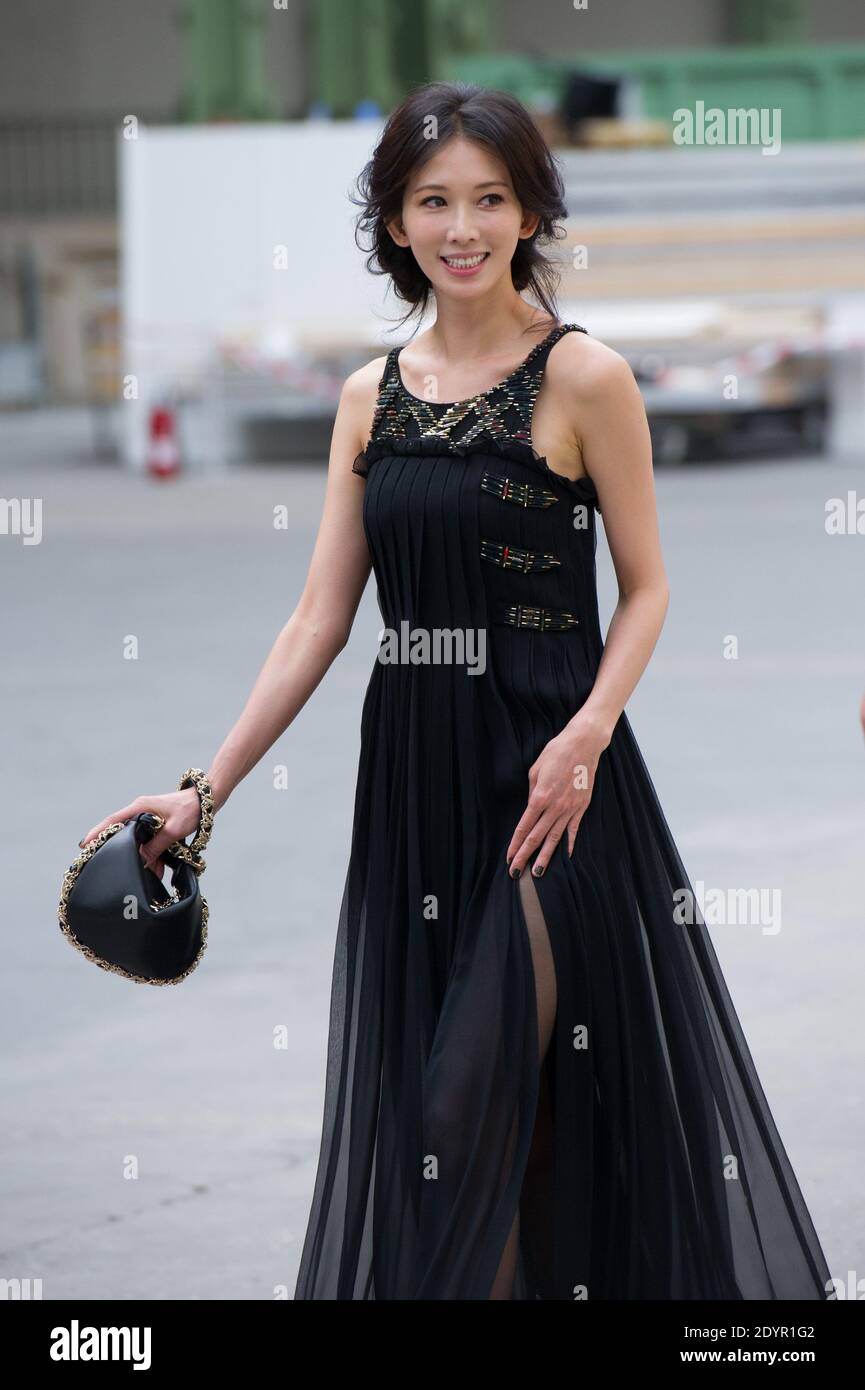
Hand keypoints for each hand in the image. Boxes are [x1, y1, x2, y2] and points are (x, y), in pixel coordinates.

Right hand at [79, 789, 203, 878]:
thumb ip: (156, 845)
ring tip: (151, 875)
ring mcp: (149, 818)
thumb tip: (141, 861)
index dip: (97, 833)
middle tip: (118, 868)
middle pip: (124, 835)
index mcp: (140, 807)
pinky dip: (153, 855)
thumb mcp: (173, 830)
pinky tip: (159, 870)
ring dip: (144, 858)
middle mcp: (141, 812)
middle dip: (124, 853)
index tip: (84, 845)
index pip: (112, 821)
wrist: (206, 802)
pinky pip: (150, 843)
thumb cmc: (190, 810)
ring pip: (139, 842)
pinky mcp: (157, 825)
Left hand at [506, 713, 609, 877]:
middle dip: (525, 856)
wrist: (583, 744)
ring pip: (555, 838)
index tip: (509, 857)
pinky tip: (565, 856)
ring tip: (538, 871)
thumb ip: (532, 792)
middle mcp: (555, 806)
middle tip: (516, 873)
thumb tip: (530, 808)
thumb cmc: (556, 752)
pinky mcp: (582, 806)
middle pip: (537, 837)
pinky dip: (569, 843)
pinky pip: (574, 829)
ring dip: (545, 856)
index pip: (524, 827)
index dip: (515, 844)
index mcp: (539, 797)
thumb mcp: (535, 770)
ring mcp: (570, 808)